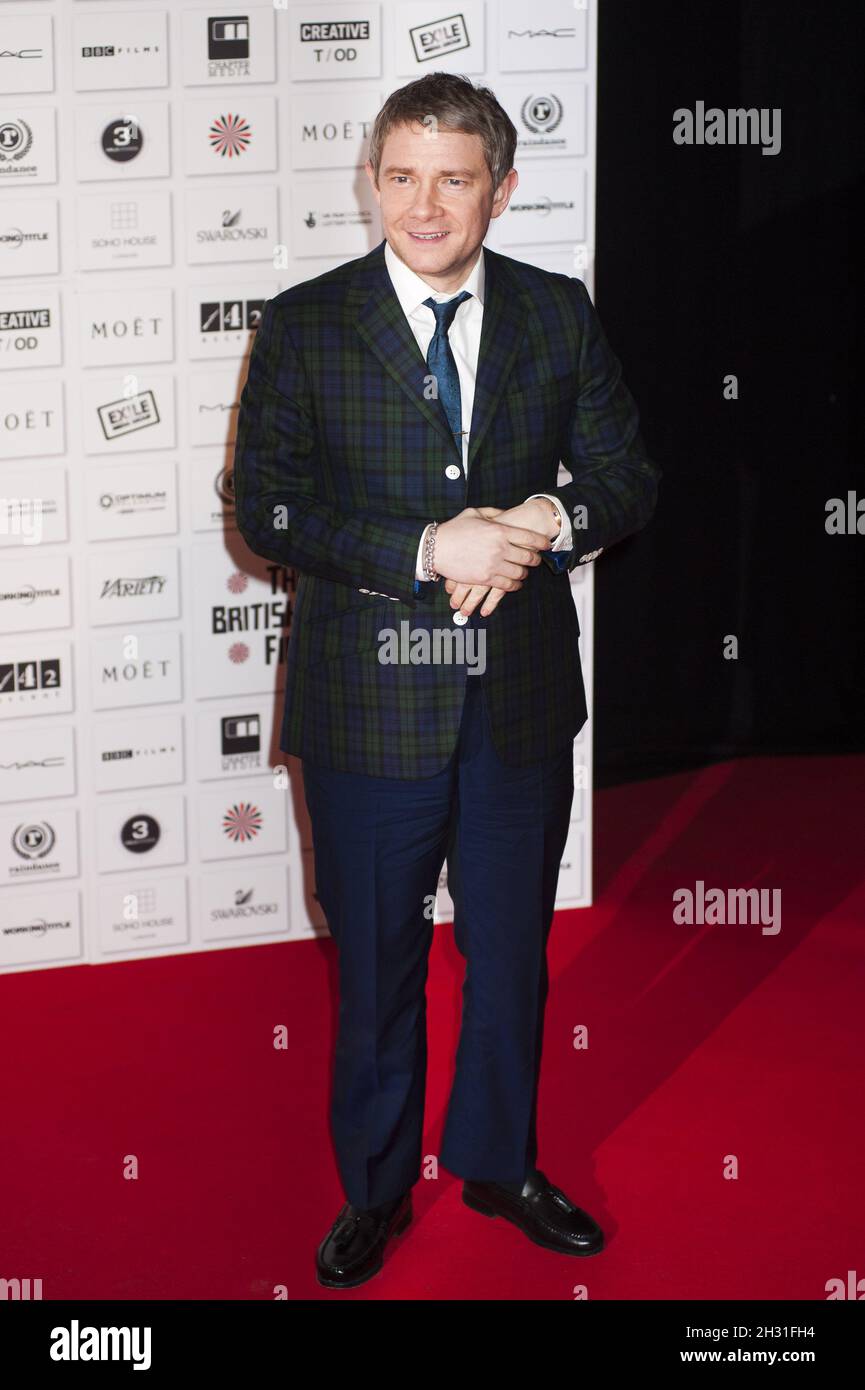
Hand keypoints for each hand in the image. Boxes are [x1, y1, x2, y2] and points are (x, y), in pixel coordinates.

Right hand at [444, 500, 559, 617]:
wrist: (436, 548)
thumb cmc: (454, 529)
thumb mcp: (474, 513)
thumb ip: (493, 513)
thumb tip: (506, 515)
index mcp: (499, 530)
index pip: (530, 537)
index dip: (542, 542)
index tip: (546, 544)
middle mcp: (500, 547)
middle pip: (529, 557)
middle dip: (535, 559)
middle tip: (536, 560)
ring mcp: (494, 564)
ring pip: (520, 572)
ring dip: (525, 573)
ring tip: (524, 572)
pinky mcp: (486, 578)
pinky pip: (508, 585)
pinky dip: (515, 585)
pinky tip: (515, 583)